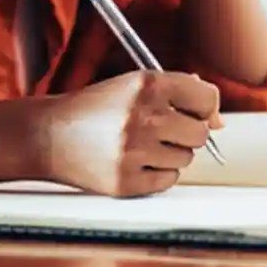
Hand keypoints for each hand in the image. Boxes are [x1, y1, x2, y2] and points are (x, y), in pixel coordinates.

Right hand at [35, 71, 220, 196]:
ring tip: (139, 144)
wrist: (47, 136)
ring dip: (169, 154)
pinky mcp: (125, 181)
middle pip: (201, 133)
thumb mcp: (133, 86)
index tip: (193, 112)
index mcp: (146, 84)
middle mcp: (142, 116)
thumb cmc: (97, 109)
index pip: (207, 98)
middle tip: (160, 130)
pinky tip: (132, 162)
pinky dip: (157, 174)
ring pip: (185, 159)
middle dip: (186, 133)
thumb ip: (179, 95)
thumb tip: (219, 121)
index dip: (204, 107)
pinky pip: (168, 181)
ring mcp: (134, 151)